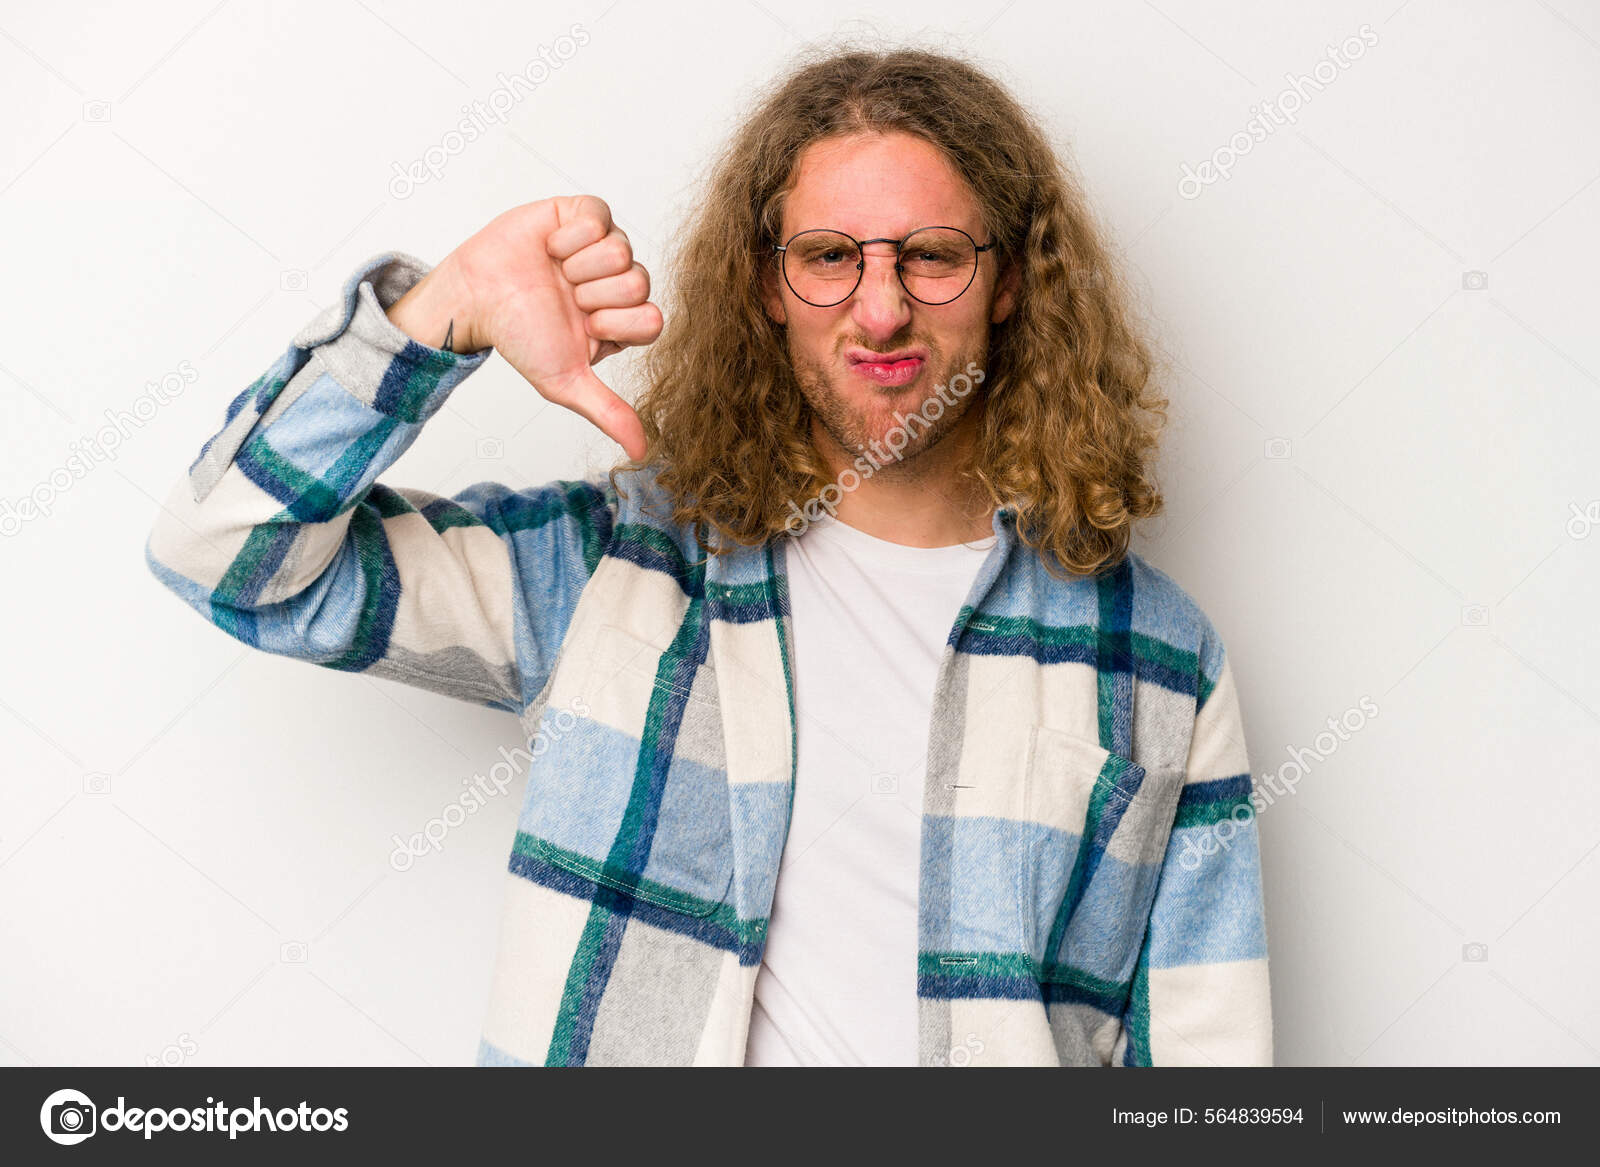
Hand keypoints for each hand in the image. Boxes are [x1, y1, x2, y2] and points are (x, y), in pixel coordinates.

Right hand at [387, 196, 661, 460]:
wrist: (475, 298)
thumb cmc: (519, 338)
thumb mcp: (564, 382)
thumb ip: (609, 412)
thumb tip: (641, 454)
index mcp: (623, 321)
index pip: (652, 320)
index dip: (616, 323)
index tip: (583, 326)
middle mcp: (619, 284)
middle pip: (639, 282)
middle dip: (593, 295)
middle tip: (565, 299)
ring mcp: (604, 247)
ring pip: (621, 250)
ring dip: (578, 267)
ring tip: (554, 274)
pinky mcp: (584, 215)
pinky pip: (600, 217)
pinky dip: (570, 236)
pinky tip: (551, 248)